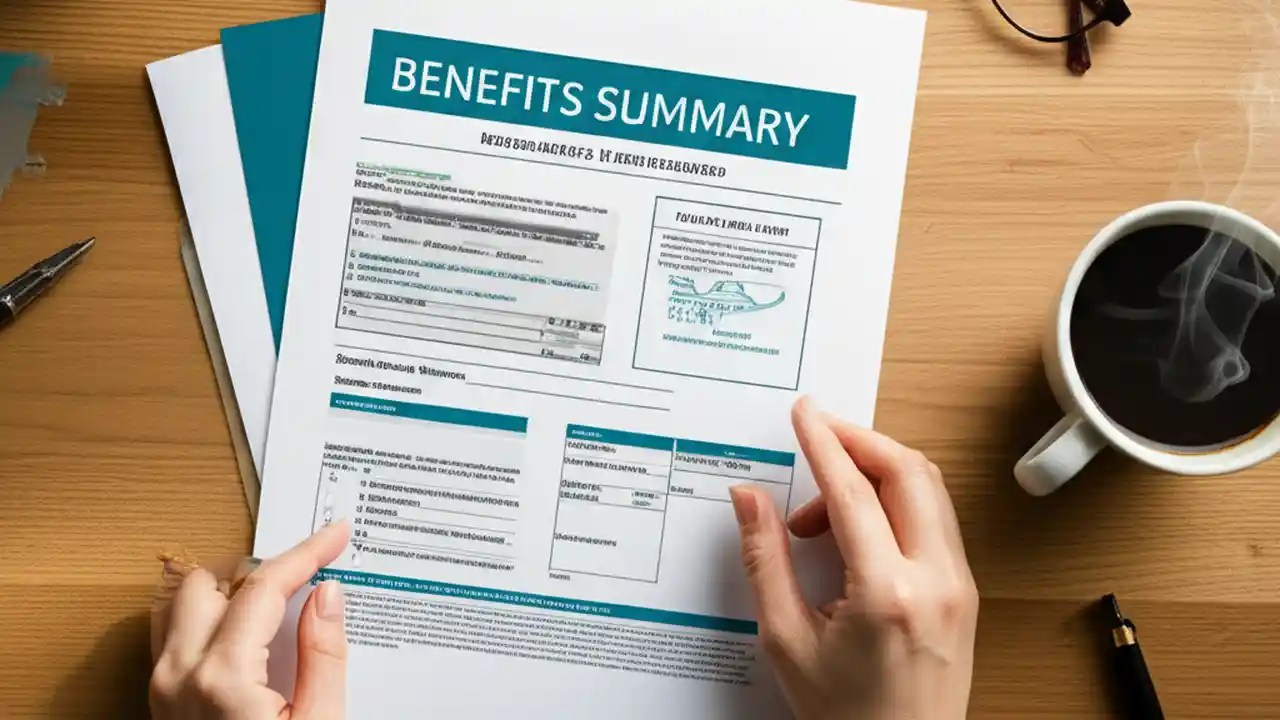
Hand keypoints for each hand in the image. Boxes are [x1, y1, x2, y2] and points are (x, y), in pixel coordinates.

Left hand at [150, 522, 351, 719]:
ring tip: (272, 601)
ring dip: (228, 590)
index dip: (305, 553)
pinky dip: (208, 616)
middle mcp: (181, 674)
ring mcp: (163, 686)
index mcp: (224, 677)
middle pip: (211, 581)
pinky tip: (244, 628)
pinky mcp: (161, 699)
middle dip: (260, 570)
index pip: (264, 588)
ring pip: (183, 601)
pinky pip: (174, 632)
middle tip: (302, 575)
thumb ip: (323, 657)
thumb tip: (327, 596)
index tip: (333, 535)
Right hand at [729, 398, 977, 719]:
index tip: (804, 414)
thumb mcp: (786, 641)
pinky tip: (853, 526)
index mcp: (887, 595)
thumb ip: (764, 562)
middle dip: (858, 440)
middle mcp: (936, 581)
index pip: (854, 492)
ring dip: (877, 471)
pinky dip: (895, 500)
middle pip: (907, 472)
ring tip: (820, 502)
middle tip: (816, 433)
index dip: (823, 443)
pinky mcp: (966, 590)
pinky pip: (934, 517)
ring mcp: (960, 584)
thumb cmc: (846, 718)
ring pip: (928, 488)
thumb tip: (749, 499)